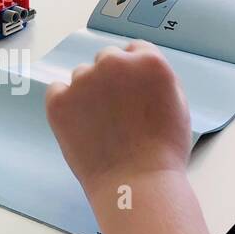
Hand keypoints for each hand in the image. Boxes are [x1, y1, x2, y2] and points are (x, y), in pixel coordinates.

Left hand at [46, 41, 191, 194]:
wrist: (136, 184)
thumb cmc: (163, 151)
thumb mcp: (177, 104)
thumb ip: (157, 78)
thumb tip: (139, 68)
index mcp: (148, 61)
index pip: (135, 49)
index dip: (134, 71)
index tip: (132, 89)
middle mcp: (114, 63)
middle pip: (107, 58)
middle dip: (112, 79)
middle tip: (117, 111)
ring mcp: (83, 81)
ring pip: (82, 75)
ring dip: (89, 92)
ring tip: (101, 125)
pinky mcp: (59, 101)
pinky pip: (57, 91)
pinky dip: (65, 104)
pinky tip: (79, 125)